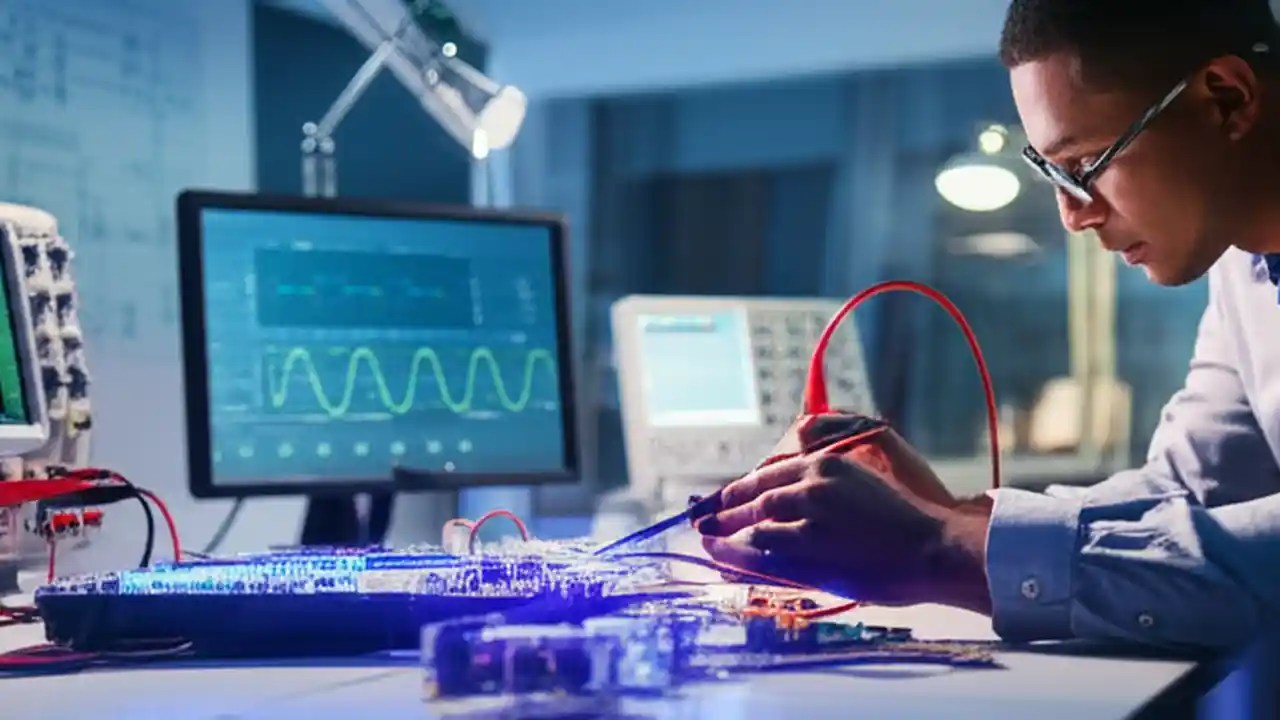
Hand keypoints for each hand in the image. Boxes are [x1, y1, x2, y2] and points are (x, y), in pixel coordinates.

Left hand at [695, 450, 993, 612]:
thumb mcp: (862, 488)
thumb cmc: (905, 525)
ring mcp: (809, 513)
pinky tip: (722, 554)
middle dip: (727, 507)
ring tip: (707, 538)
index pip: (771, 474)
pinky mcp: (809, 544)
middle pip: (756, 494)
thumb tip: (792, 502)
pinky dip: (738, 551)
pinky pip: (763, 548)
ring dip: (727, 530)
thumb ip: (825, 491)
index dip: (742, 488)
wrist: (933, 549)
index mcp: (827, 465)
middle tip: (703, 517)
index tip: (724, 497)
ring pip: (755, 521)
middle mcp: (813, 482)